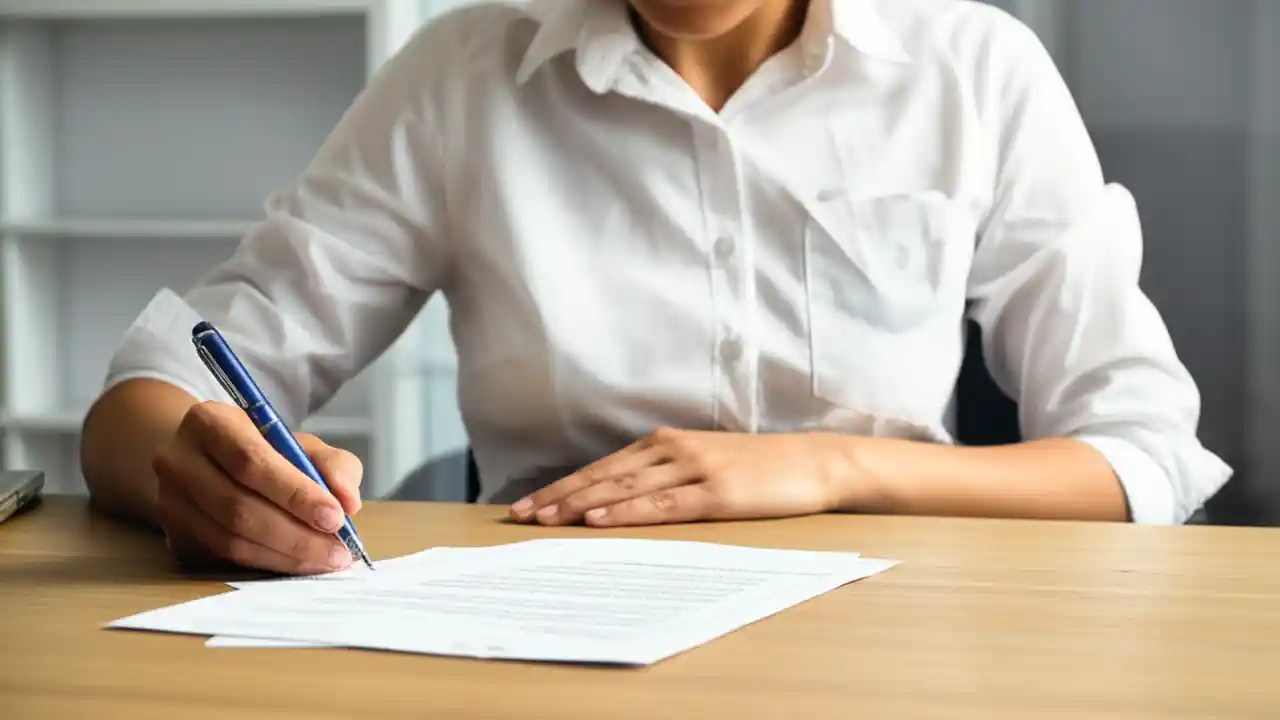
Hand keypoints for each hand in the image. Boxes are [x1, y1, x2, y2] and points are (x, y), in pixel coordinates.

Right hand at [152, 401, 363, 574]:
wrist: (205, 460)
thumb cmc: (260, 450)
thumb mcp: (299, 442)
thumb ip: (333, 464)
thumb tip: (348, 502)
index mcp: (209, 422)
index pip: (251, 462)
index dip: (295, 493)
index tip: (335, 517)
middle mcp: (178, 460)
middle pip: (238, 507)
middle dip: (295, 535)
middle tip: (337, 551)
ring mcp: (169, 502)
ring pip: (230, 540)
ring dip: (284, 555)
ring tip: (325, 560)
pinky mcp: (174, 536)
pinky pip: (224, 558)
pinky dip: (267, 563)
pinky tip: (297, 563)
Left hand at [508, 429, 848, 526]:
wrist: (813, 462)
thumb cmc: (758, 468)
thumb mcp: (704, 462)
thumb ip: (664, 473)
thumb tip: (619, 498)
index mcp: (666, 442)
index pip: (601, 467)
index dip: (562, 486)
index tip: (527, 505)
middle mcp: (673, 450)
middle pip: (603, 476)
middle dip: (558, 497)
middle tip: (520, 516)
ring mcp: (694, 470)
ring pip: (624, 489)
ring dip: (580, 504)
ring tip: (545, 519)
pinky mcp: (717, 494)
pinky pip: (662, 504)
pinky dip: (626, 512)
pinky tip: (599, 520)